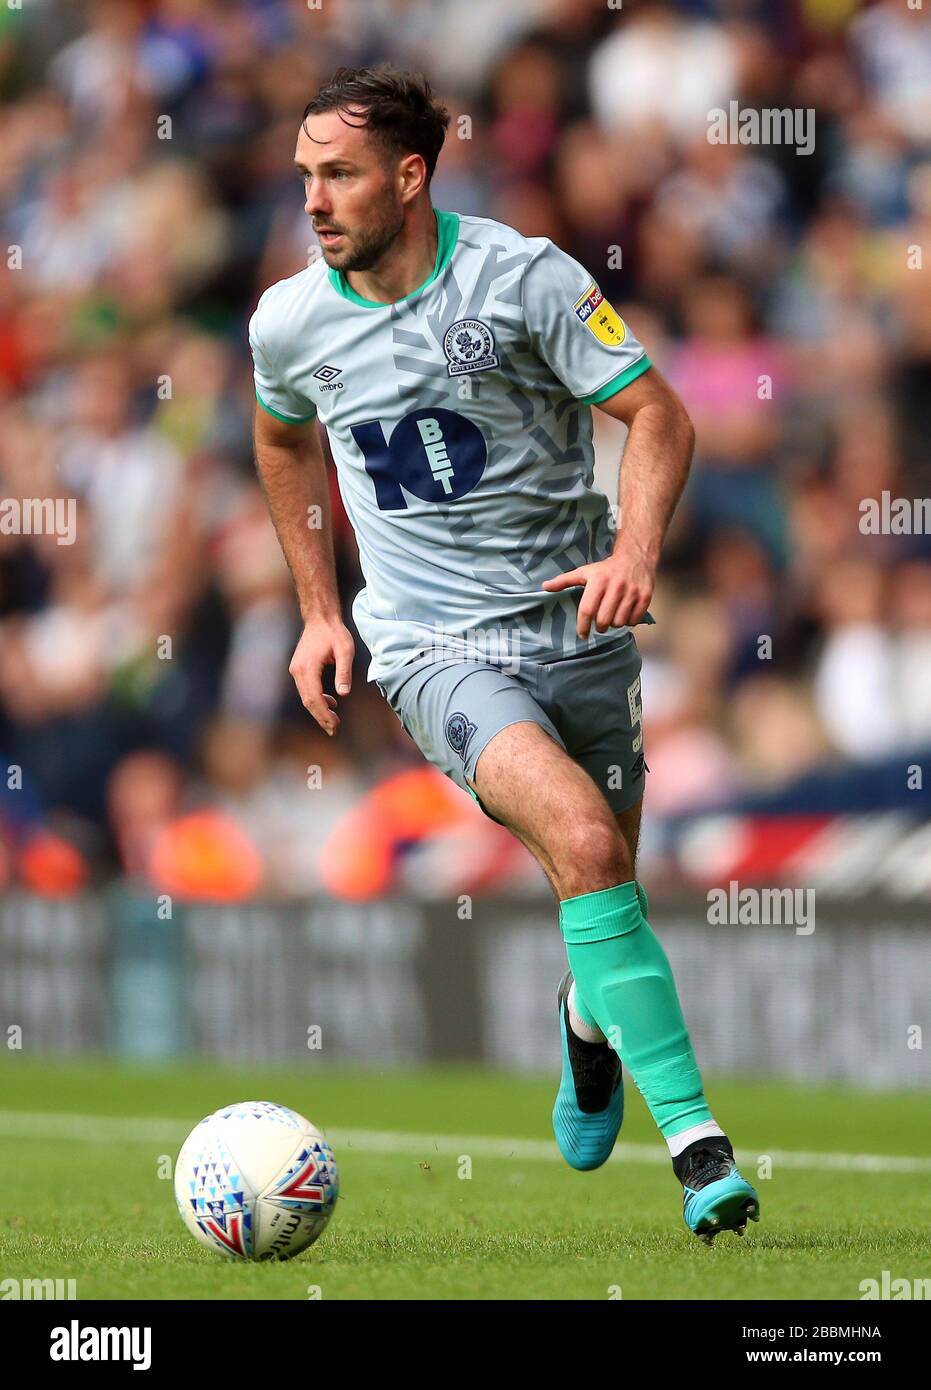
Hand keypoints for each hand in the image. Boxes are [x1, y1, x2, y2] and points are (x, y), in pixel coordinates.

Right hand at [288, 618, 354, 734]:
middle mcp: (298, 671)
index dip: (324, 714)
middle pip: (308, 701)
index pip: (314, 698)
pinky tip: (330, 703)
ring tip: (333, 721)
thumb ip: (344, 671)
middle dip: (320, 717)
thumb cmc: (334, 632)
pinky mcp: (298, 669)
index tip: (335, 725)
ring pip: (305, 697)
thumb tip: (344, 693)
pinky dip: (316, 700)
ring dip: (318, 710)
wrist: (320, 618)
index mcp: (308, 668)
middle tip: (333, 730)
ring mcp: (296, 670)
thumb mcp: (345, 650)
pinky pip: (306, 689)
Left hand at [541, 547, 654, 637]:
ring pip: (619, 622)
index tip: (582, 635)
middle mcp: (615, 586)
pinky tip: (624, 614)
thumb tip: (544, 587)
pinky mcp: (645, 597)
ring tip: (612, 616)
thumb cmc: (605, 568)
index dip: (582, 626)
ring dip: (614, 625)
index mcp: (598, 580)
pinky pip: (633, 621)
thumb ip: (564, 581)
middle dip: (599, 627)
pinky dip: (628, 622)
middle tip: (598, 625)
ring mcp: (632, 592)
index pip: (587, 610)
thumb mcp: (584, 572)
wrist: (635, 556)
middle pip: (603, 620)